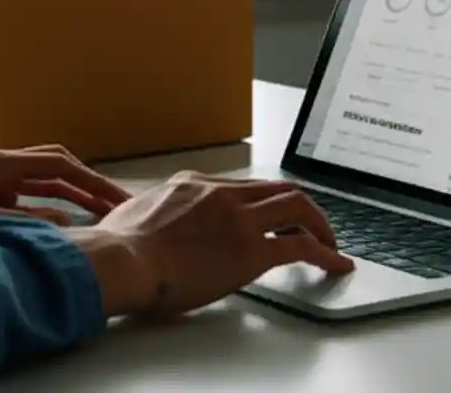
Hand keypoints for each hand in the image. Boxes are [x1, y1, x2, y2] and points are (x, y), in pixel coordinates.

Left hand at [0, 145, 131, 235]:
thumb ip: (19, 221)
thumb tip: (64, 222)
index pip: (58, 165)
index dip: (91, 180)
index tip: (117, 198)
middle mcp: (1, 163)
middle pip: (59, 167)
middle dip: (91, 184)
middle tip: (121, 204)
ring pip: (47, 179)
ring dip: (75, 193)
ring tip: (104, 213)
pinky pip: (30, 193)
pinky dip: (53, 203)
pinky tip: (66, 221)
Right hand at [68, 171, 354, 317]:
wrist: (120, 261)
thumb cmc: (115, 247)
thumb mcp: (131, 214)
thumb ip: (148, 215)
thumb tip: (138, 223)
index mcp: (194, 185)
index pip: (242, 188)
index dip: (262, 202)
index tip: (270, 216)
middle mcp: (222, 195)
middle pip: (277, 190)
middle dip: (302, 207)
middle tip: (313, 225)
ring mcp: (240, 220)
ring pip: (297, 209)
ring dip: (320, 225)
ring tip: (331, 244)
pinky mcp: (251, 251)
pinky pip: (300, 247)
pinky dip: (324, 254)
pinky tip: (335, 264)